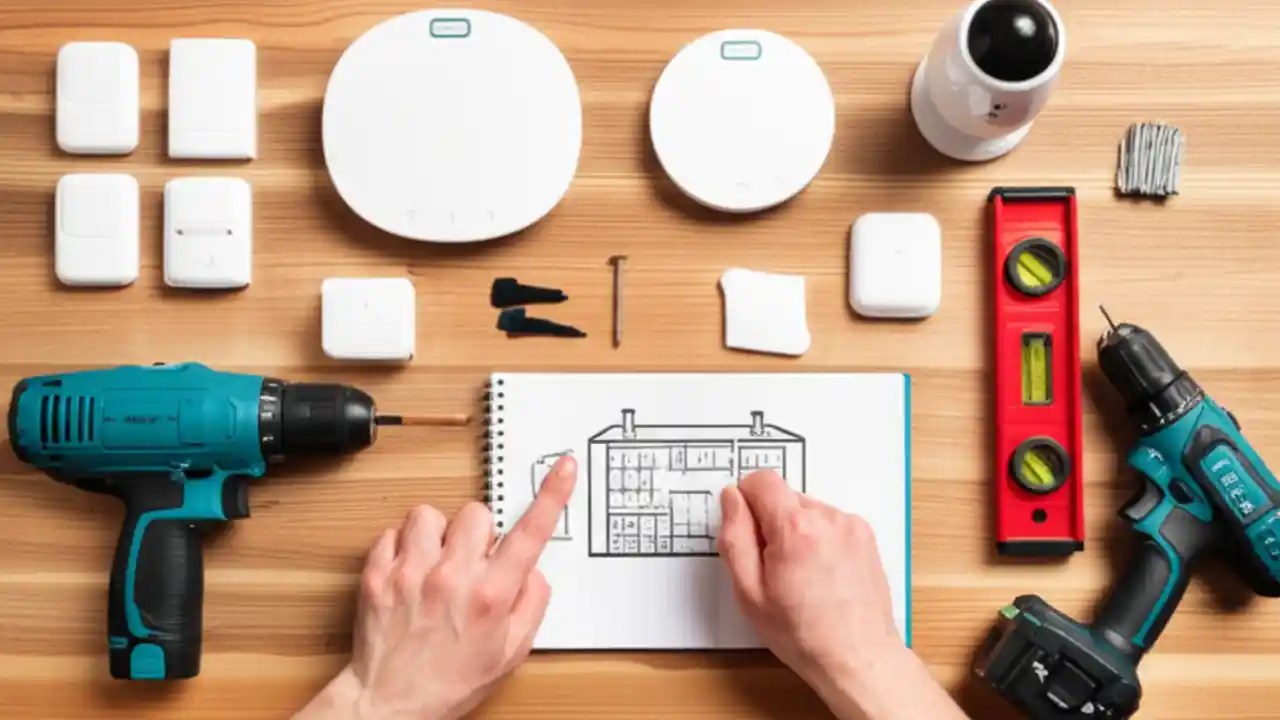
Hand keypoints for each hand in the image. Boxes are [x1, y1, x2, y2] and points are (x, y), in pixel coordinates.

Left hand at [296, 456, 577, 719]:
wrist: (392, 705)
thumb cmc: (450, 682)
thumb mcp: (511, 653)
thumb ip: (532, 604)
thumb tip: (533, 569)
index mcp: (491, 596)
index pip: (530, 533)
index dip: (553, 495)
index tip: (564, 468)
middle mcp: (452, 578)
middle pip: (475, 513)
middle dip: (478, 532)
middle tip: (472, 561)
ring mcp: (410, 573)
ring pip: (429, 513)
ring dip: (436, 533)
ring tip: (435, 563)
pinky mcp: (378, 575)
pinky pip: (392, 533)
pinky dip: (401, 547)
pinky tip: (408, 573)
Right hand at [718, 470, 964, 719]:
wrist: (857, 657)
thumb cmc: (803, 634)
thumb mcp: (749, 592)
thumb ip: (735, 537)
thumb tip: (731, 498)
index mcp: (795, 529)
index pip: (761, 479)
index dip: (746, 500)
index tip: (747, 530)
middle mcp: (827, 518)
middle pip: (784, 496)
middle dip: (771, 523)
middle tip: (773, 567)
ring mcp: (851, 525)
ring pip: (807, 509)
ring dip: (797, 531)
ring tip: (801, 574)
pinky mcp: (865, 535)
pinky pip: (829, 522)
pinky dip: (819, 539)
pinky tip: (821, 574)